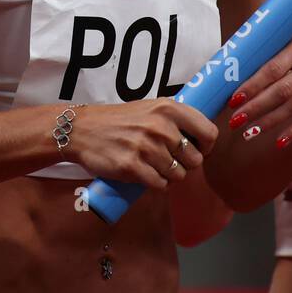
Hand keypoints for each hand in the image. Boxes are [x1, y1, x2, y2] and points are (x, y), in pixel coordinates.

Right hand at [63, 99, 217, 189]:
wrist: (82, 130)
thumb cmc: (120, 120)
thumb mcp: (151, 108)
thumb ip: (176, 119)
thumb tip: (204, 138)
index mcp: (169, 108)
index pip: (209, 133)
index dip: (207, 146)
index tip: (198, 150)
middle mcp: (160, 127)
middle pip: (196, 159)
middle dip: (185, 164)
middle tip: (169, 160)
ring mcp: (146, 148)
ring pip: (179, 175)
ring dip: (170, 175)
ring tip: (154, 166)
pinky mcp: (132, 167)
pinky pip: (161, 185)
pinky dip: (157, 184)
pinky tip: (146, 174)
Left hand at [229, 11, 291, 145]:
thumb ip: (282, 42)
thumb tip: (247, 57)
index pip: (273, 68)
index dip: (252, 86)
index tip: (234, 99)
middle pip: (283, 91)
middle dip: (256, 109)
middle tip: (235, 122)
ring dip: (273, 123)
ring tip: (251, 133)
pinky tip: (283, 140)